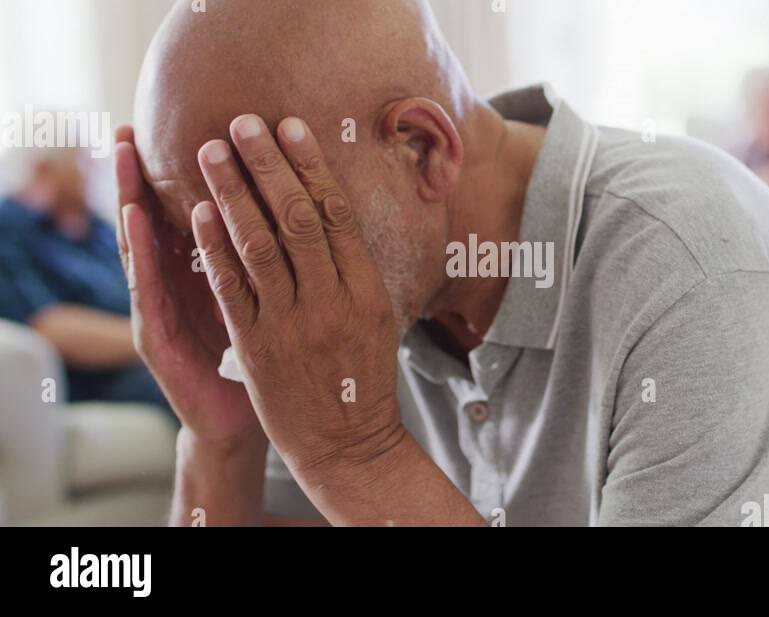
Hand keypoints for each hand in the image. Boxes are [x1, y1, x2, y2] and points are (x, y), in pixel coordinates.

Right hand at [115, 126, 262, 449]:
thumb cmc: (261, 361)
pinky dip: (143, 250)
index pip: (192, 214)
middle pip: (159, 219)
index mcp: (208, 274)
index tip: (188, 129)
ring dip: (134, 195)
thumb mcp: (266, 306)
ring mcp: (163, 311)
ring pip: (146, 244)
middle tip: (136, 125)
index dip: (190, 174)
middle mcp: (179, 287)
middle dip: (147, 173)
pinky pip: (149, 287)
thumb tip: (296, 216)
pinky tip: (138, 217)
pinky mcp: (155, 338)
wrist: (238, 424)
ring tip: (126, 152)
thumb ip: (267, 263)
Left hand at [189, 115, 403, 480]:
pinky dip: (214, 248)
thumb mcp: (378, 317)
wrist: (347, 442)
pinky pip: (232, 289)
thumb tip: (336, 213)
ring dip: (232, 193)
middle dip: (267, 165)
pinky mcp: (257, 347)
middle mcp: (332, 300)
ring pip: (260, 245)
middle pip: (298, 218)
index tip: (290, 126)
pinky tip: (198, 213)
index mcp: (367, 289)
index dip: (311, 165)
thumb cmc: (363, 376)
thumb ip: (356, 268)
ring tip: (211, 152)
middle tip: (241, 124)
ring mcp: (292, 323)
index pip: (337, 213)